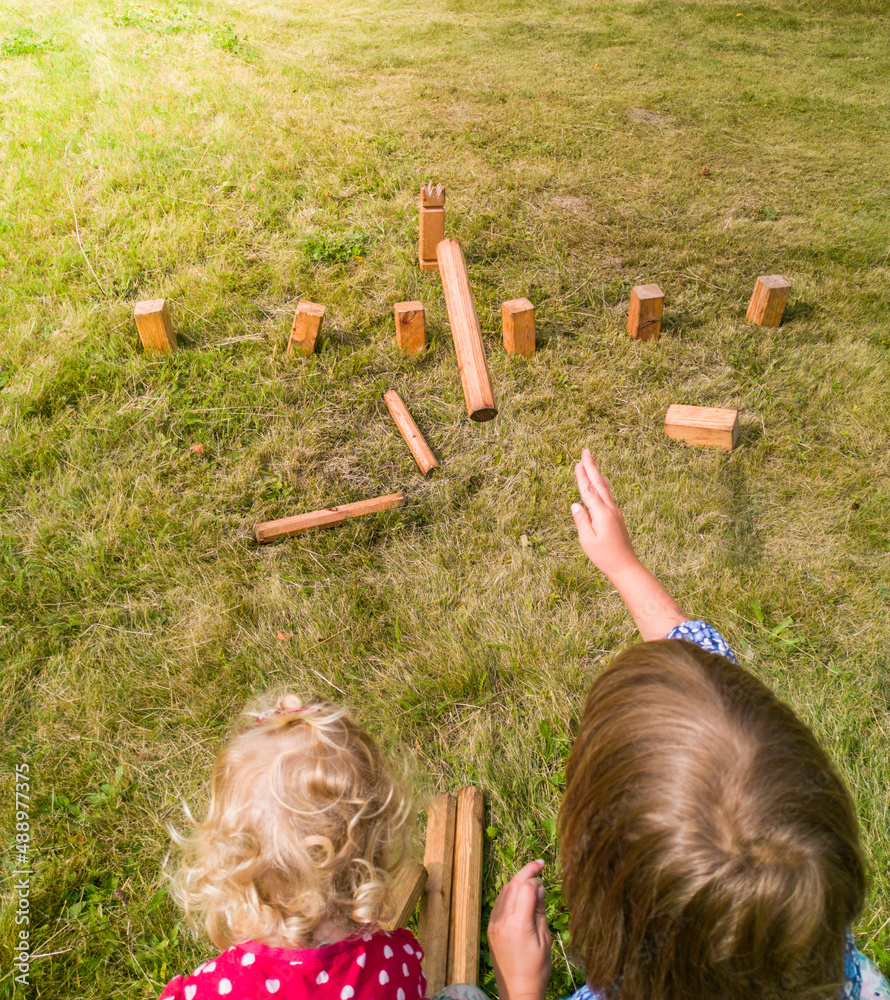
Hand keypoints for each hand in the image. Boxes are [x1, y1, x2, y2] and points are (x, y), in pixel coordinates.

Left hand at [487, 859, 550, 999]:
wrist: (517, 992)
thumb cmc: (537, 969)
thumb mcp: (544, 940)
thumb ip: (539, 910)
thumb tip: (538, 886)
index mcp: (518, 924)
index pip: (525, 887)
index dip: (536, 878)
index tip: (545, 877)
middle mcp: (502, 920)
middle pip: (512, 884)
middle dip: (526, 871)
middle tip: (539, 863)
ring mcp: (494, 924)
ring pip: (504, 891)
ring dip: (517, 880)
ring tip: (531, 877)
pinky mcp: (490, 928)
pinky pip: (499, 902)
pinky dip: (509, 893)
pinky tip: (519, 893)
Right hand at [571, 449, 638, 580]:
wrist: (625, 566)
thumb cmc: (604, 556)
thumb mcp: (587, 540)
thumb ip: (581, 520)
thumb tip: (575, 504)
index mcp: (601, 514)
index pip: (588, 491)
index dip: (582, 476)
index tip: (578, 463)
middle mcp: (610, 509)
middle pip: (598, 484)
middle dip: (591, 467)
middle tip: (586, 452)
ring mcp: (615, 512)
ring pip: (604, 489)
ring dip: (596, 474)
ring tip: (591, 462)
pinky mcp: (616, 516)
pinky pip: (609, 496)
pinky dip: (604, 485)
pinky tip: (604, 481)